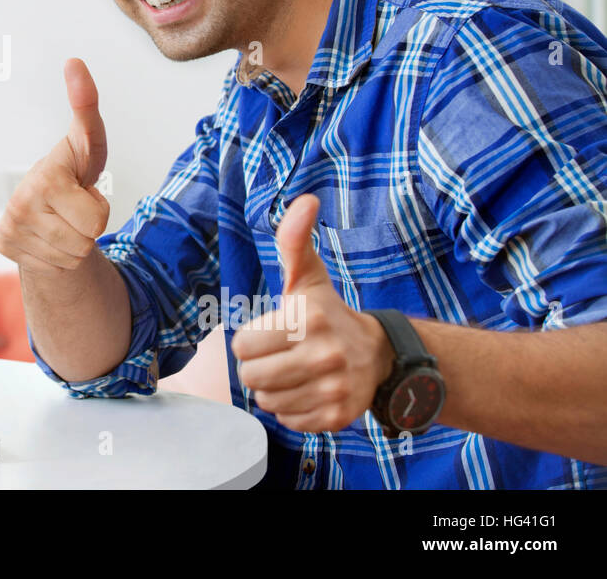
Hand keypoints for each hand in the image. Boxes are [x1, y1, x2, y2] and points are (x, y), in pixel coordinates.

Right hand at [0, 58, 109, 273]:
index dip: (87, 157)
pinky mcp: (4, 245)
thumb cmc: (69, 176)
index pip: (96, 201)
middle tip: (76, 206)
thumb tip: (74, 62)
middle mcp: (24, 198)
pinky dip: (60, 256)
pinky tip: (48, 236)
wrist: (38, 213)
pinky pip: (59, 267)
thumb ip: (86, 109)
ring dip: (77, 240)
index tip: (75, 65)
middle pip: (92, 232)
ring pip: (77, 253)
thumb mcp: (87, 148)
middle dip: (93, 223)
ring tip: (63, 220)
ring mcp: (12, 225)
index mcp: (48, 174)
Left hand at [230, 193, 395, 431]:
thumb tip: (305, 200)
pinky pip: (289, 421)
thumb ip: (294, 241)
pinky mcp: (339, 416)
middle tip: (279, 356)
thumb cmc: (327, 314)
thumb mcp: (309, 277)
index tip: (271, 334)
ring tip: (294, 373)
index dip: (251, 341)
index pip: (242, 345)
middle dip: (257, 368)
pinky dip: (292, 410)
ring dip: (274, 390)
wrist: (378, 355)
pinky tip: (308, 391)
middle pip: (251, 377)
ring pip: (268, 401)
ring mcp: (334, 388)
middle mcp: (324, 355)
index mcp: (307, 319)